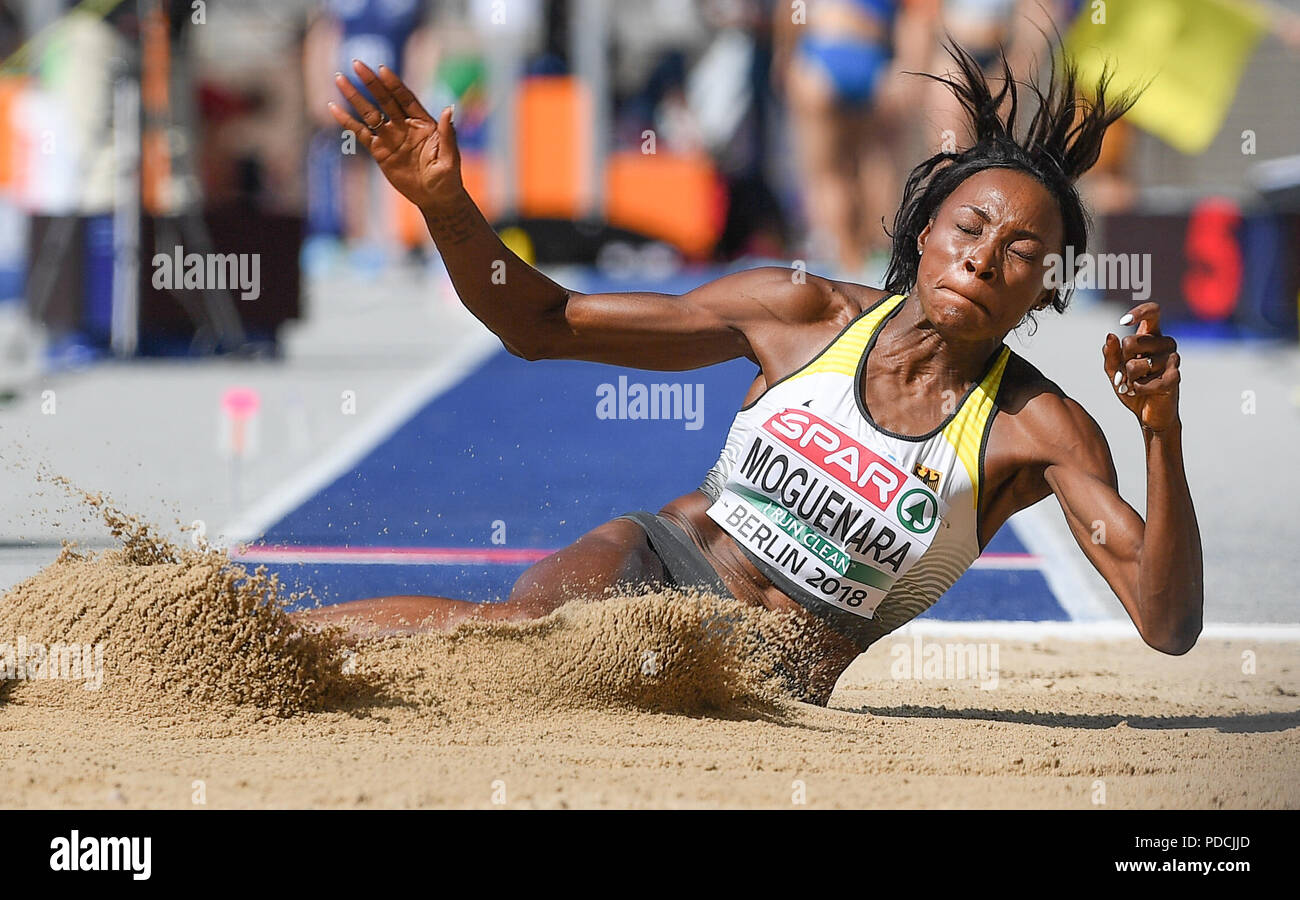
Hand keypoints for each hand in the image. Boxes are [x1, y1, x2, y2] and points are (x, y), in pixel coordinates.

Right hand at [328, 60, 462, 211]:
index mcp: (423, 123)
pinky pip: (361, 134)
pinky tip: (334, 108)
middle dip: (371, 82)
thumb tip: (449, 109)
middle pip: (385, 99)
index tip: (382, 69)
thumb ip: (448, 133)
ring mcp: (391, 137)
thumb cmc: (447, 178)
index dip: (394, 84)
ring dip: (355, 97)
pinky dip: (348, 122)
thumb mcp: (449, 157)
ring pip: (370, 113)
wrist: (435, 199)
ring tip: (340, 79)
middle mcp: (405, 126)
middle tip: (356, 64)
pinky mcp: (379, 151)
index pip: (405, 98)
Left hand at [1103, 302, 1180, 432]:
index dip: (1139, 312)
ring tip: (1135, 384)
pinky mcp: (1175, 377)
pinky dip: (1136, 389)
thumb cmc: (1131, 385)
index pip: (1153, 312)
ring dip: (1128, 379)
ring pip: (1133, 365)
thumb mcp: (1114, 369)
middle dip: (1120, 362)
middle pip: (1130, 342)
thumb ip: (1110, 353)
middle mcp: (1166, 343)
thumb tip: (1111, 335)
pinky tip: (1142, 392)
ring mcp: (1173, 359)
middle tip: (1126, 374)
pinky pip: (1143, 382)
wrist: (1148, 412)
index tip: (1123, 322)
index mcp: (1152, 335)